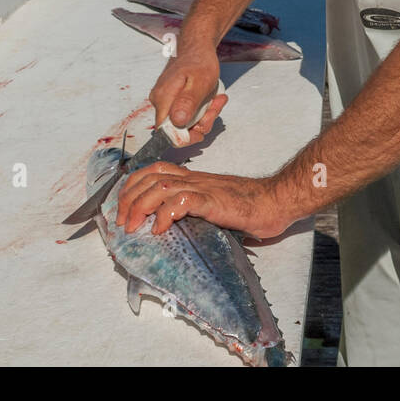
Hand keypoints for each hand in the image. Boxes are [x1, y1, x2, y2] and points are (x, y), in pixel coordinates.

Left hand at [114, 163, 290, 239]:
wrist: (276, 201)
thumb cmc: (251, 207)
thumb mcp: (215, 206)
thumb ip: (196, 212)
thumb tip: (174, 230)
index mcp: (194, 179)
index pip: (154, 171)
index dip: (133, 185)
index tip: (123, 207)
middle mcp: (195, 179)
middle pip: (150, 176)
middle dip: (129, 198)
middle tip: (122, 222)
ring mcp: (203, 188)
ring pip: (160, 186)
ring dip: (141, 206)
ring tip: (134, 227)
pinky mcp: (213, 200)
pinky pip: (183, 200)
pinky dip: (166, 214)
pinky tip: (161, 229)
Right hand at [149, 49, 225, 145]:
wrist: (197, 49)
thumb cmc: (199, 62)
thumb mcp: (200, 82)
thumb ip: (188, 102)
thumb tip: (178, 121)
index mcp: (163, 99)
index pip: (168, 134)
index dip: (187, 137)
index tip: (203, 125)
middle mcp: (160, 102)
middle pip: (179, 129)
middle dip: (201, 122)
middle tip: (215, 106)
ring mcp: (165, 101)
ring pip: (185, 123)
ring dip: (204, 115)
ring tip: (215, 99)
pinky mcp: (171, 101)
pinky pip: (186, 114)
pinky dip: (201, 110)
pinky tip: (209, 98)